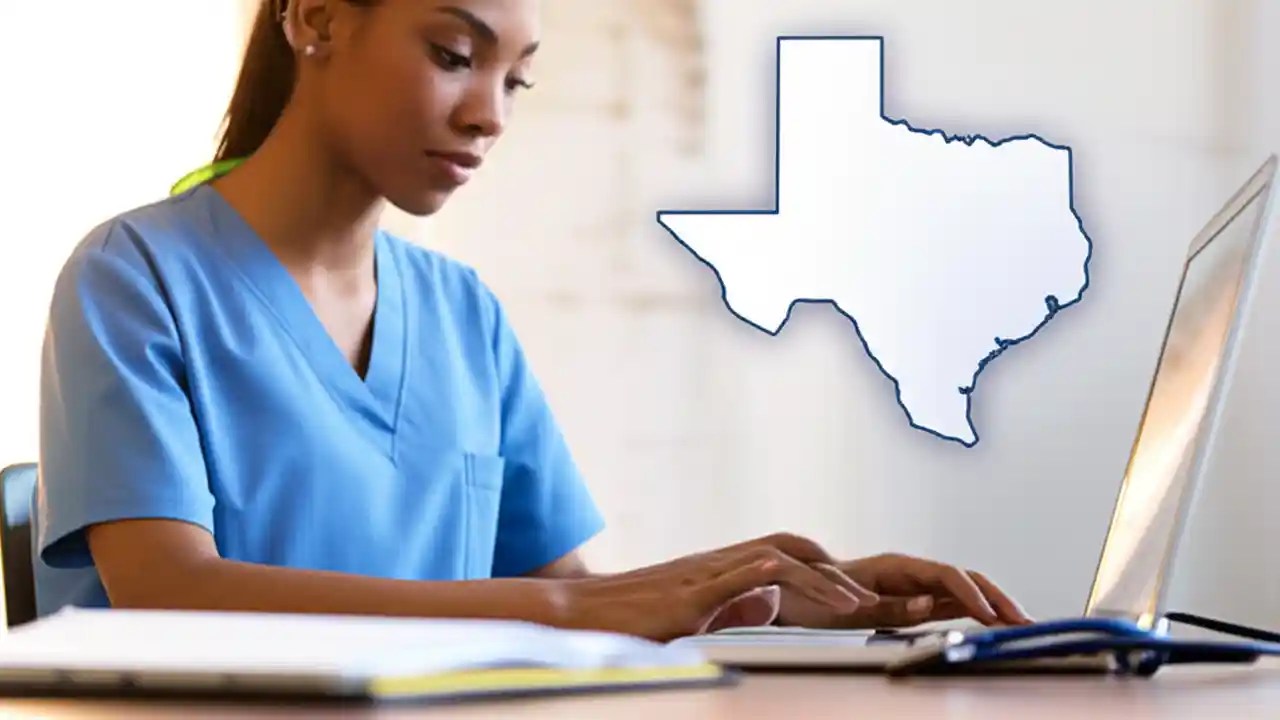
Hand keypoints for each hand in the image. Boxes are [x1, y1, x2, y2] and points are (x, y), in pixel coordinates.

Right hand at [550, 536, 873, 641]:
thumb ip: (733, 604)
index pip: (784, 556)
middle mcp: (719, 562)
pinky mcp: (690, 592)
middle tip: (869, 599)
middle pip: (791, 548)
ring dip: (820, 580)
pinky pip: (736, 574)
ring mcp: (705, 574)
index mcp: (722, 569)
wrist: (579, 611)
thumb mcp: (695, 614)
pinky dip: (769, 574)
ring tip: (854, 605)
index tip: (854, 592)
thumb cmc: (631, 619)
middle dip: (834, 571)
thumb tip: (772, 602)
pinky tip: (793, 580)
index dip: (823, 569)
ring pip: (776, 559)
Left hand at [776, 552, 1032, 628]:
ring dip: (994, 605)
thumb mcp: (850, 604)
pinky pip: (954, 602)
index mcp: (895, 566)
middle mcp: (910, 572)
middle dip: (996, 598)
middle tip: (1025, 622)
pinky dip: (978, 612)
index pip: (944, 574)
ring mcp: (916, 585)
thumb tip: (928, 603)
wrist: (799, 593)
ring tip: (1022, 625)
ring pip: (964, 589)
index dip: (970, 593)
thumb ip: (891, 605)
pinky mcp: (917, 599)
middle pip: (964, 578)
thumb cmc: (819, 596)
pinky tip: (996, 626)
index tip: (991, 613)